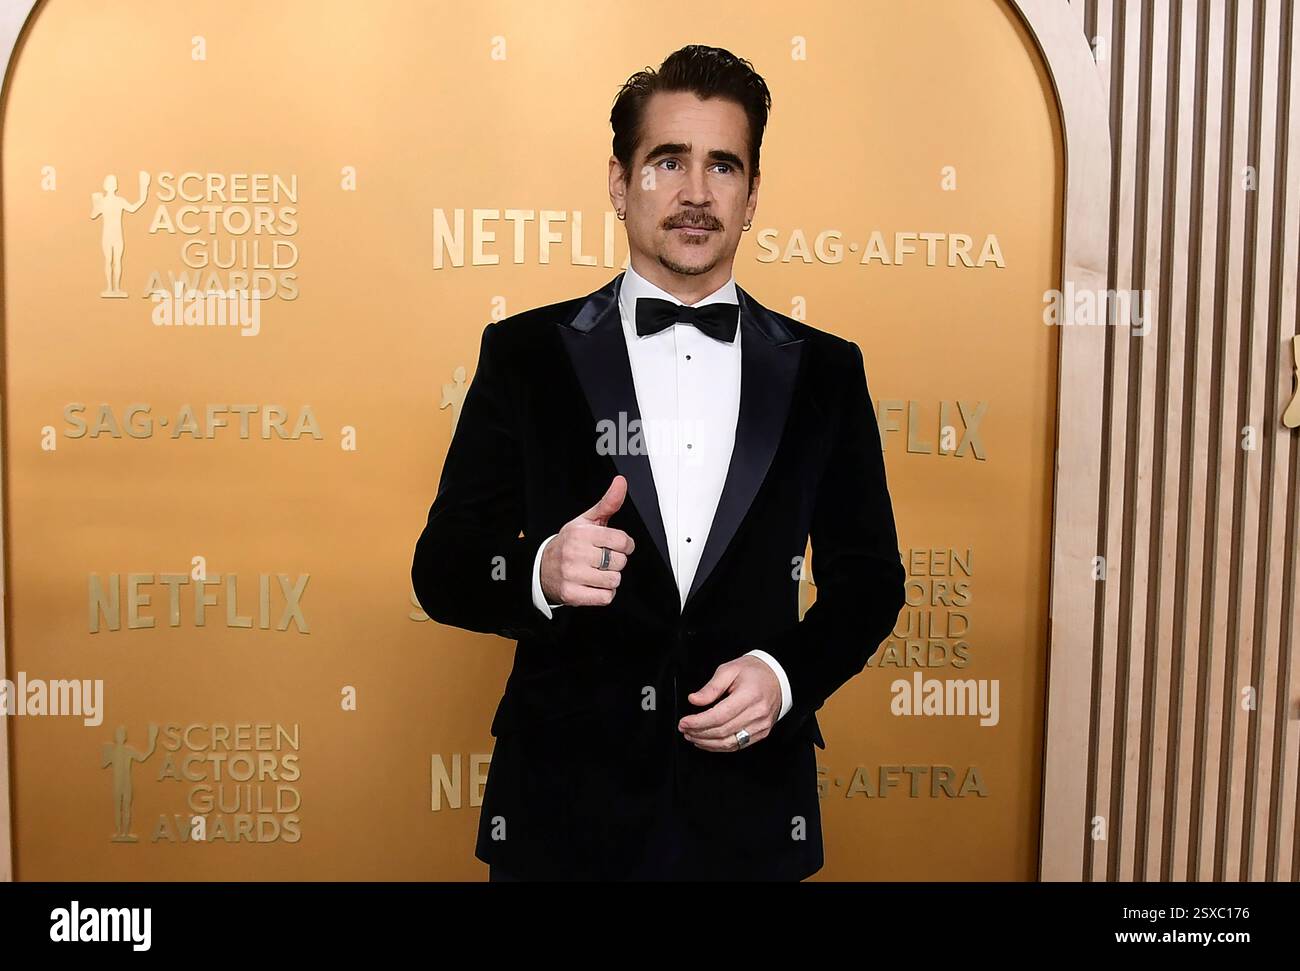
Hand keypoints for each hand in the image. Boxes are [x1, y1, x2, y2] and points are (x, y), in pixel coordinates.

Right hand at [540, 475, 635, 606]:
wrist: (542, 568)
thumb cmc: (569, 544)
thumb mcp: (586, 521)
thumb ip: (607, 503)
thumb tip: (621, 482)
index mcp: (581, 533)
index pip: (622, 541)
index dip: (625, 545)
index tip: (617, 545)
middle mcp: (575, 553)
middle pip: (620, 562)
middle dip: (615, 562)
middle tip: (602, 559)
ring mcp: (573, 575)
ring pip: (614, 581)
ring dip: (610, 579)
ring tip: (596, 572)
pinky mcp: (572, 594)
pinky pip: (605, 597)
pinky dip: (603, 594)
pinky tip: (593, 585)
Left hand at [678, 656, 781, 751]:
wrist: (776, 678)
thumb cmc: (754, 672)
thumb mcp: (729, 670)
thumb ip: (711, 687)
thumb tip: (694, 700)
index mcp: (749, 695)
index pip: (719, 716)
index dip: (698, 722)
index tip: (684, 722)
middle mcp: (757, 713)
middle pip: (722, 731)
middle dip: (699, 732)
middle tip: (684, 729)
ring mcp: (761, 726)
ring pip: (729, 742)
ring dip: (707, 743)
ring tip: (692, 736)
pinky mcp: (761, 733)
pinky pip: (737, 745)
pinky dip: (719, 746)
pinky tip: (707, 742)